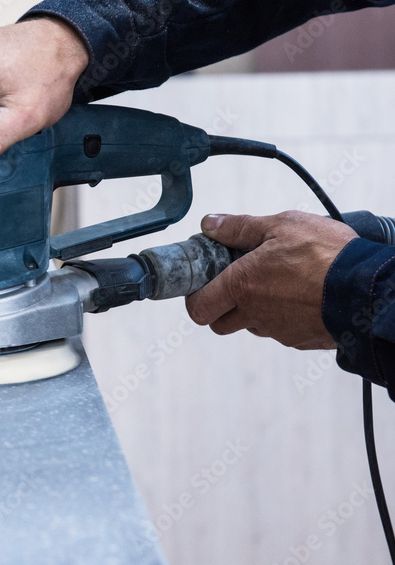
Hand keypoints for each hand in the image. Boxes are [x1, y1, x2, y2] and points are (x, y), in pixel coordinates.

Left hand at [185, 210, 357, 349]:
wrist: (367, 289)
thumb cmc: (326, 254)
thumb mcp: (281, 225)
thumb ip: (240, 227)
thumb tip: (211, 224)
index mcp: (242, 286)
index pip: (198, 308)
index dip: (196, 295)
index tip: (205, 280)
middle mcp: (255, 314)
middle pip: (220, 322)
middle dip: (222, 304)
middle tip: (237, 279)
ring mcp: (279, 330)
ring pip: (252, 324)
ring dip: (255, 308)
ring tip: (277, 280)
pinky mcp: (301, 340)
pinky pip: (281, 330)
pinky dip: (283, 315)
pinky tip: (299, 293)